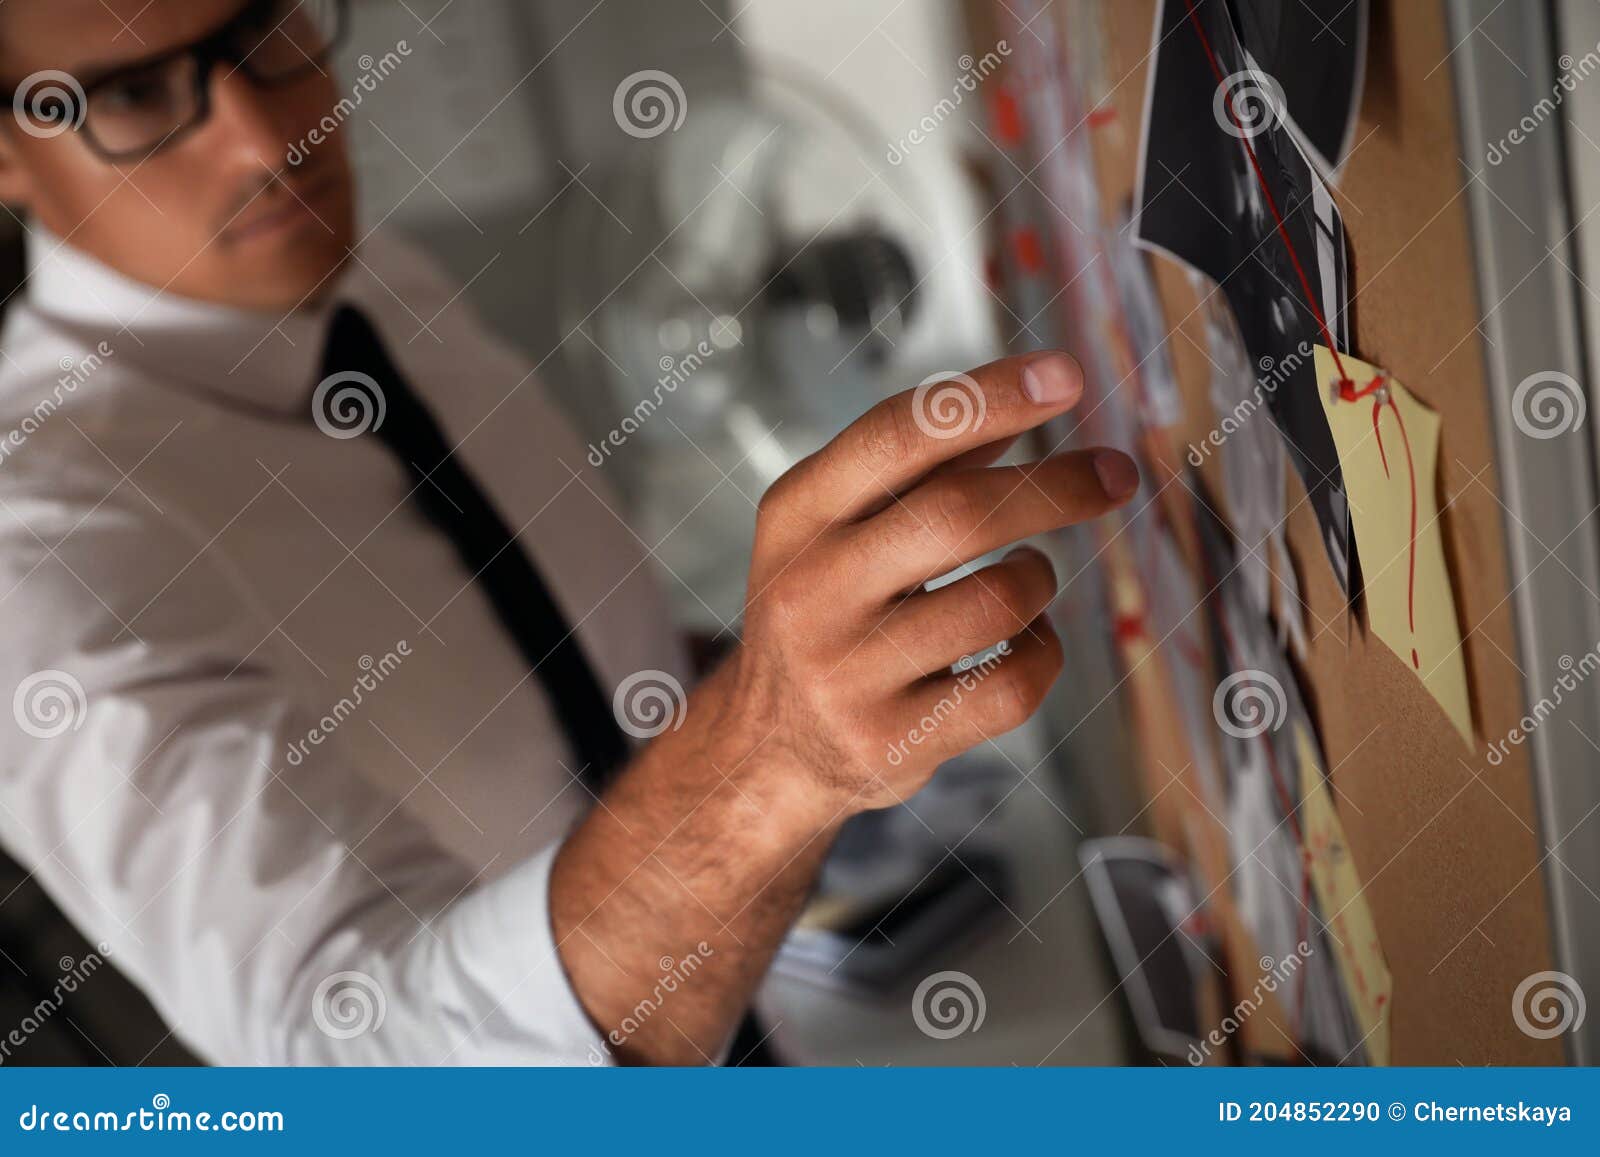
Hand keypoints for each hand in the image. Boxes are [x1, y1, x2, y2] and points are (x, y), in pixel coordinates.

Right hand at [719, 351, 1137, 817]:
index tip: (1066, 375)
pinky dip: (1042, 653)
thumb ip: (922, 465)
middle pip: (959, 514)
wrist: (769, 747)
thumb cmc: (824, 614)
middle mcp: (812, 589)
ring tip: (1029, 579)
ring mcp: (848, 671)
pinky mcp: (893, 740)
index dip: (989, 398)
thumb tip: (1024, 395)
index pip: (897, 435)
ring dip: (1038, 578)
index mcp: (798, 515)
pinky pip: (1012, 685)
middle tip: (1115, 474)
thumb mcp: (839, 528)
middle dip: (1057, 486)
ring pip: (999, 602)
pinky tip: (1024, 641)